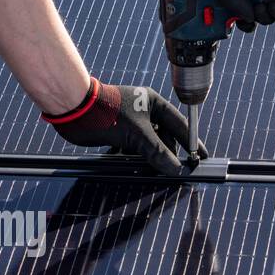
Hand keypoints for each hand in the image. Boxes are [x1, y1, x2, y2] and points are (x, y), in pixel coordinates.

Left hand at [43, 78, 206, 174]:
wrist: (73, 110)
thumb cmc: (106, 112)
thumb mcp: (137, 134)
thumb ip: (158, 152)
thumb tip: (175, 169)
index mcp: (153, 102)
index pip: (179, 124)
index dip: (191, 141)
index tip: (201, 156)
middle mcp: (143, 110)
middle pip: (163, 137)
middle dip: (167, 154)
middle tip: (175, 171)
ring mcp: (129, 121)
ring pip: (146, 144)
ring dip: (149, 158)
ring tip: (155, 172)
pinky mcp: (116, 132)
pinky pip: (131, 148)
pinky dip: (132, 158)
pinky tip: (133, 167)